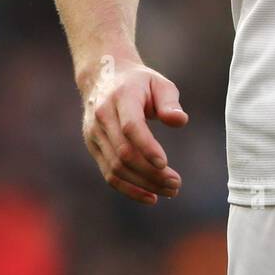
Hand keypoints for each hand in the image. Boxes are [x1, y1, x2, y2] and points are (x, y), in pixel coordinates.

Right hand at [81, 56, 188, 203]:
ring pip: (115, 168)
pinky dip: (129, 189)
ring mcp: (94, 134)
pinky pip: (109, 174)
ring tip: (170, 190)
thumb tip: (180, 121)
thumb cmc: (140, 83)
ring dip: (143, 184)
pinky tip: (151, 196)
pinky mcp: (94, 147)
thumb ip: (170, 102)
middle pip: (124, 152)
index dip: (147, 147)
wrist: (104, 77)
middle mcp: (102, 117)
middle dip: (150, 173)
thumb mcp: (159, 83)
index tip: (165, 164)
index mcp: (121, 97)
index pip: (130, 126)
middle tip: (176, 183)